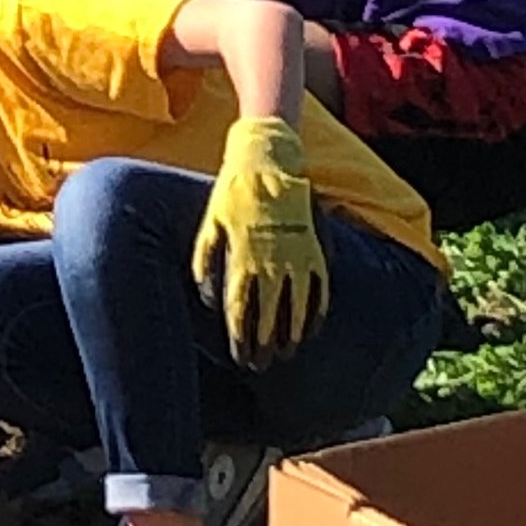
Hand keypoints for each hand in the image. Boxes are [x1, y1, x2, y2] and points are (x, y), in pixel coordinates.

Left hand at [192, 117, 329, 368]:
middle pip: (269, 315)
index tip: (241, 359)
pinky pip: (320, 287)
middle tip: (262, 365)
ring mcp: (296, 255)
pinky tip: (311, 328)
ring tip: (287, 353)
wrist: (267, 160)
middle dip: (264, 344)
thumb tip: (208, 298)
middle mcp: (270, 261)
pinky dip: (317, 310)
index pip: (240, 310)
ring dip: (291, 334)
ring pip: (297, 306)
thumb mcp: (210, 224)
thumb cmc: (232, 193)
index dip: (240, 338)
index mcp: (241, 257)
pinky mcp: (315, 247)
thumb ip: (205, 261)